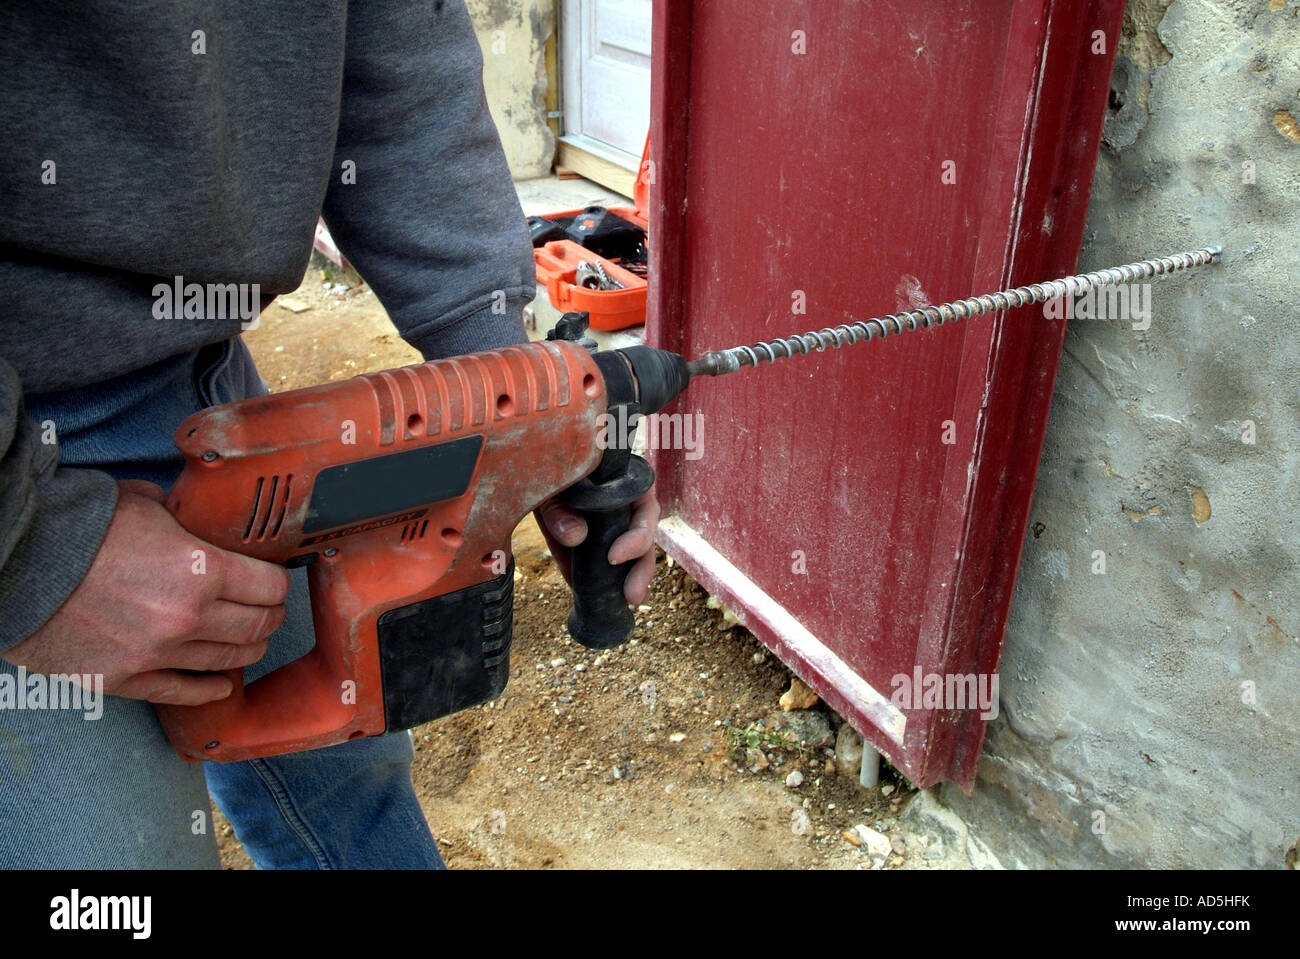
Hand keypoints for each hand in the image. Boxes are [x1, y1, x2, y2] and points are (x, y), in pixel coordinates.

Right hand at [2, 480, 288, 704]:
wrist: (20, 562)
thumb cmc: (82, 528)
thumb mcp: (148, 507)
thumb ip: (185, 519)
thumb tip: (198, 519)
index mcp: (203, 570)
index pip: (271, 586)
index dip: (279, 582)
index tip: (276, 580)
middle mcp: (190, 617)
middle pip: (259, 626)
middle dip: (271, 615)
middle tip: (269, 609)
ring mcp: (158, 654)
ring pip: (230, 661)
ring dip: (247, 649)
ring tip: (249, 639)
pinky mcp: (126, 679)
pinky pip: (183, 692)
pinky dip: (210, 689)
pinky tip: (221, 683)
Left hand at [535, 488, 660, 605]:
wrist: (526, 480)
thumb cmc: (546, 472)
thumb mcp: (549, 484)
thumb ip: (559, 507)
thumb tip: (576, 537)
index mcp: (624, 483)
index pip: (645, 509)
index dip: (637, 535)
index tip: (614, 557)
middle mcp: (625, 508)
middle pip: (644, 538)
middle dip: (641, 568)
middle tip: (632, 594)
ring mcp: (613, 530)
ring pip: (633, 556)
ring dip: (633, 580)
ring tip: (631, 600)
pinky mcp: (596, 549)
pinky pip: (607, 568)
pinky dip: (607, 586)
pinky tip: (609, 604)